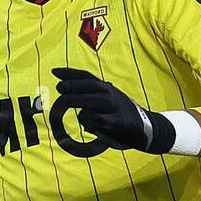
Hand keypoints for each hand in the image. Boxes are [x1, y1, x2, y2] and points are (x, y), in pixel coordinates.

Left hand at [52, 67, 175, 152]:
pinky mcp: (119, 122)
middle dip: (74, 85)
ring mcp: (115, 107)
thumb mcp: (106, 103)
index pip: (86, 77)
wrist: (145, 128)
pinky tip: (85, 121)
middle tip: (58, 87)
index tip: (54, 71)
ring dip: (79, 100)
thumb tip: (67, 99)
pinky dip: (91, 120)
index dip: (70, 73)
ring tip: (64, 101)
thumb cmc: (120, 116)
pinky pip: (101, 120)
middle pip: (90, 86)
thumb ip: (89, 100)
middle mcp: (111, 94)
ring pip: (95, 101)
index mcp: (106, 88)